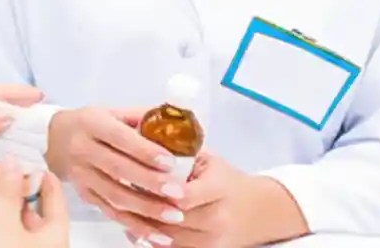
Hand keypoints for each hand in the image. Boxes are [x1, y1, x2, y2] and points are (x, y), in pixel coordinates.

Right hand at [0, 155, 68, 247]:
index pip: (53, 193)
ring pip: (2, 217)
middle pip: (25, 204)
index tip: (23, 152)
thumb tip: (10, 164)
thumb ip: (7, 195)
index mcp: (53, 234)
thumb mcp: (5, 228)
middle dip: (7, 181)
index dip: (38, 170)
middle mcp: (38, 242)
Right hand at [46, 107, 182, 228]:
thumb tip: (176, 124)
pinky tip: (155, 232)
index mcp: (93, 124)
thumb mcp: (112, 111)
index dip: (145, 151)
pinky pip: (110, 212)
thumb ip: (142, 117)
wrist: (52, 138)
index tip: (170, 162)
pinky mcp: (84, 194)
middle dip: (151, 183)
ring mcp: (82, 175)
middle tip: (178, 192)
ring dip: (146, 209)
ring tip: (173, 215)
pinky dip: (133, 224)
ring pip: (114, 195)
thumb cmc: (89, 123)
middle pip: (118, 169)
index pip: (120, 138)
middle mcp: (83, 150)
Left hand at [117, 152, 251, 247]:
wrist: (256, 211)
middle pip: (174, 219)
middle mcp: (218, 217)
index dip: (163, 192)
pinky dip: (153, 242)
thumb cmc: (226, 182)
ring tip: (125, 210)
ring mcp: (213, 239)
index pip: (187, 195)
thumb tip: (144, 141)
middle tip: (122, 193)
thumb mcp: (209, 162)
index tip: (141, 182)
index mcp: (220, 188)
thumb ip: (181, 156)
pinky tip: (137, 229)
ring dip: (144, 226)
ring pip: (170, 238)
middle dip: (145, 207)